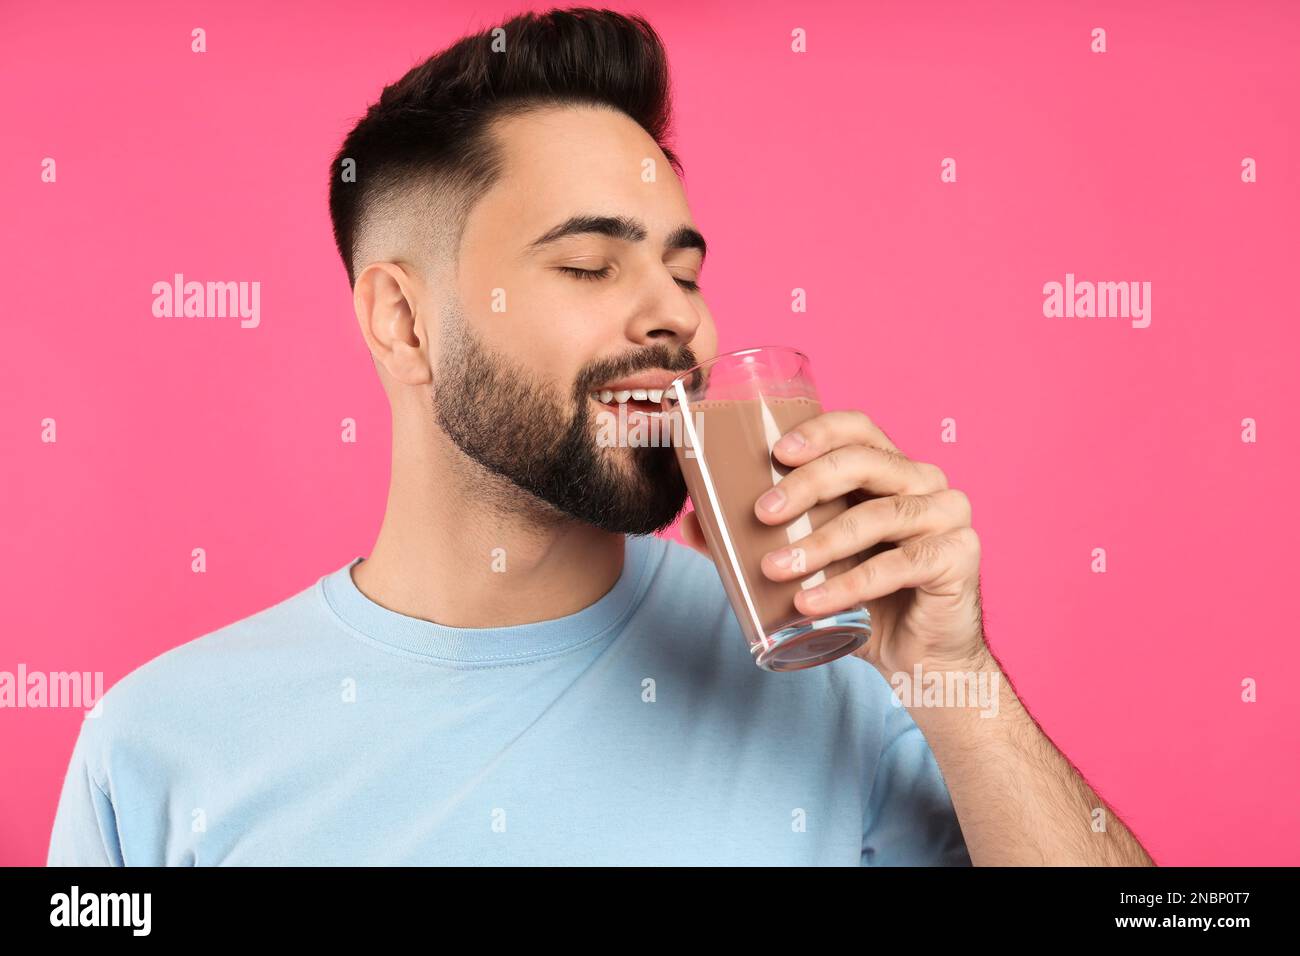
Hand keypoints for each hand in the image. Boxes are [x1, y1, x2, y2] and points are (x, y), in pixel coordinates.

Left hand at [680, 410, 987, 678]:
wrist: (921, 659)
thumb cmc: (865, 601)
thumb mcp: (810, 564)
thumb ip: (757, 539)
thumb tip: (688, 524)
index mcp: (892, 469)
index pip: (859, 428)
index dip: (819, 431)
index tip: (774, 453)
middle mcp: (925, 482)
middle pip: (864, 462)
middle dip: (807, 484)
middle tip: (762, 514)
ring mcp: (949, 516)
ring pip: (876, 516)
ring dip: (819, 543)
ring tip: (775, 570)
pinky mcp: (958, 558)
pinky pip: (896, 566)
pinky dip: (847, 586)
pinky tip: (810, 603)